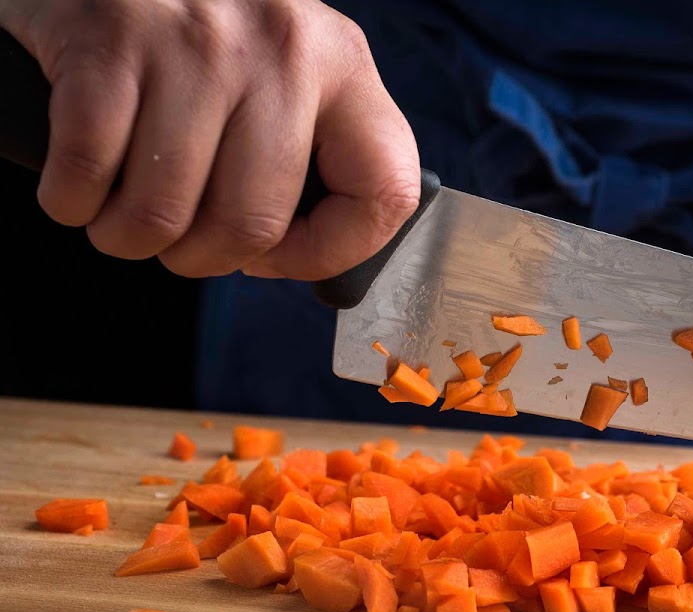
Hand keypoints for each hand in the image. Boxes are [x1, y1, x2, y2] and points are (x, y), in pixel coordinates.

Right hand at [0, 0, 420, 279]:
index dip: (332, 252)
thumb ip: (316, 151)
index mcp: (343, 64)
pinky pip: (89, 172)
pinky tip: (80, 185)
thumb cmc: (203, 38)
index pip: (386, 193)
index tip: (284, 253)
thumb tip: (302, 256)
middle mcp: (282, 49)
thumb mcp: (289, 73)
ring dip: (129, 237)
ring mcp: (197, 41)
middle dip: (202, 259)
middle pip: (253, 223)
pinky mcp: (112, 37)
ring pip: (162, 214)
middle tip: (180, 242)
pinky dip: (73, 201)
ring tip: (123, 213)